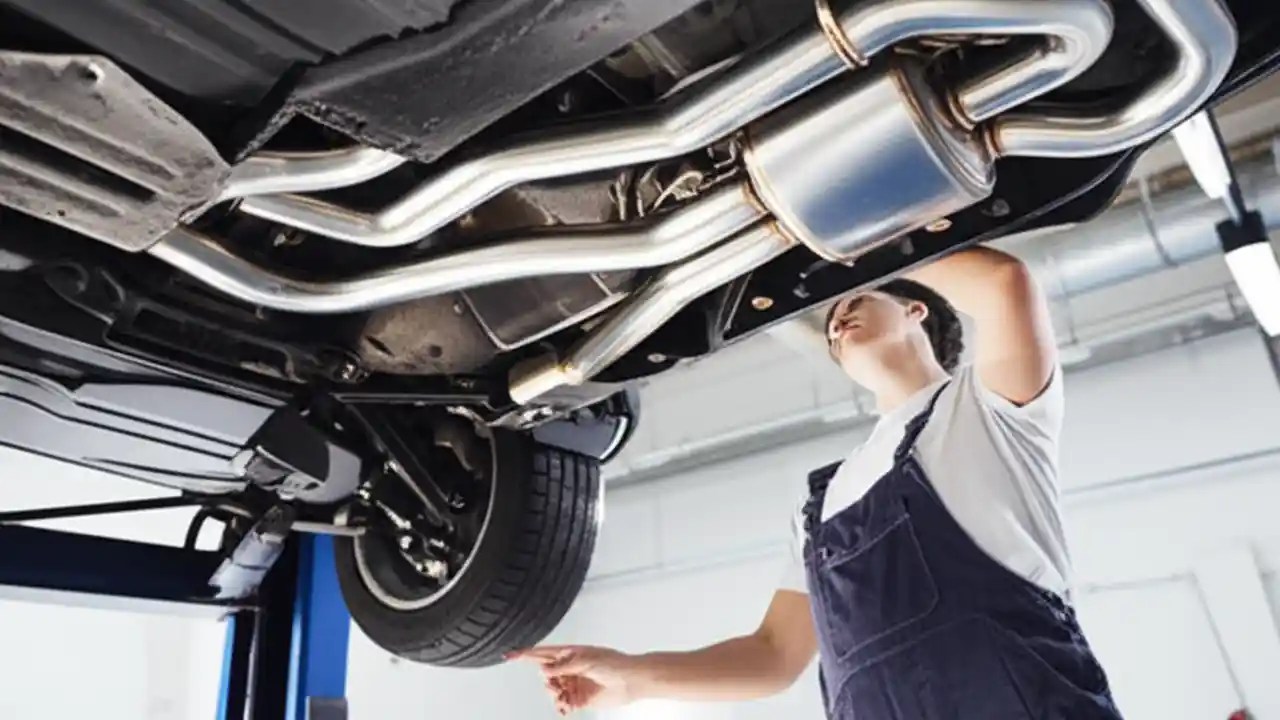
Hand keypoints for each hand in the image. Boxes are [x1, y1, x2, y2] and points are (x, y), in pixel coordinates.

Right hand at [508, 645, 641, 714]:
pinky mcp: (580, 698)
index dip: (525, 654)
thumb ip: (564, 666)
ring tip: (563, 699)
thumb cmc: (614, 663)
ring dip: (554, 696)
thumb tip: (544, 670)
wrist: (631, 681)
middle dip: (547, 682)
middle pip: (545, 675)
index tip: (509, 655)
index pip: (542, 653)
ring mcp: (574, 684)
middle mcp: (569, 668)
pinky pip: (563, 705)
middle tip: (556, 686)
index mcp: (569, 654)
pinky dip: (561, 708)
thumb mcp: (587, 660)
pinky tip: (565, 709)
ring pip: (553, 692)